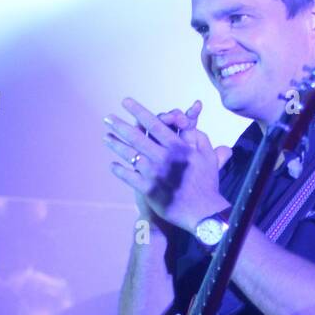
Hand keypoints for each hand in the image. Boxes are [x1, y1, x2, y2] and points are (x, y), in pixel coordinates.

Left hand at [105, 97, 232, 234]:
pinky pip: (129, 178)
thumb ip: (198, 138)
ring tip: (106, 137)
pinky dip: (120, 171)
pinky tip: (112, 165)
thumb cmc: (207, 183)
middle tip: (107, 118)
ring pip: (130, 155)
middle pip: (137, 137)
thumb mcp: (208, 157)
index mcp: (178, 147)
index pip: (154, 124)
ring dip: (116, 145)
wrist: (204, 212)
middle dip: (120, 125)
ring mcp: (155, 174)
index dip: (138, 111)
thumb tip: (189, 126)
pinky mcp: (149, 190)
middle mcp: (164, 158)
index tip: (125, 102)